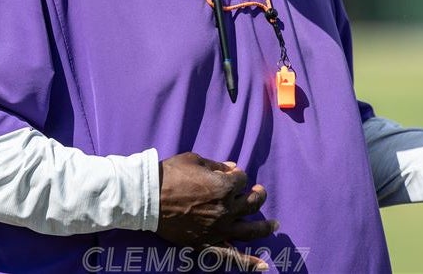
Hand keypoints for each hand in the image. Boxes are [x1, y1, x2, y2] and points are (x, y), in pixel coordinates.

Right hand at [157, 153, 276, 270]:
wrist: (147, 198)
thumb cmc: (170, 174)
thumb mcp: (194, 159)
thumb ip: (217, 165)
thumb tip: (233, 168)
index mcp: (224, 187)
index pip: (242, 180)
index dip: (238, 176)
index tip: (231, 175)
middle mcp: (226, 209)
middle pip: (252, 202)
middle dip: (258, 195)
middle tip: (258, 192)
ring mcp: (218, 228)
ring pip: (250, 230)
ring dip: (265, 227)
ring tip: (275, 225)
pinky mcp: (207, 243)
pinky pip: (230, 256)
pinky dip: (248, 262)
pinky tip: (263, 265)